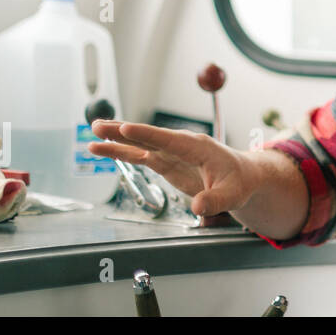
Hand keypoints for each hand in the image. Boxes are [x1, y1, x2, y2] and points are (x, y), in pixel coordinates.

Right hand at [88, 120, 257, 216]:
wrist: (242, 176)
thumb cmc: (239, 182)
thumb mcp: (232, 194)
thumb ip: (215, 200)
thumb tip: (198, 208)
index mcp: (198, 147)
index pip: (168, 139)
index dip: (146, 135)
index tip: (125, 128)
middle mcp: (182, 145)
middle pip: (148, 137)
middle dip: (123, 131)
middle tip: (97, 126)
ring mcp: (172, 152)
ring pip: (140, 144)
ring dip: (117, 140)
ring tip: (93, 135)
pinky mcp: (166, 162)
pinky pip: (141, 155)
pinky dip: (123, 152)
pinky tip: (104, 149)